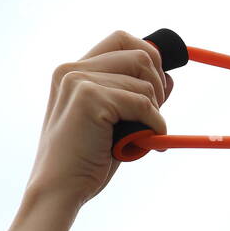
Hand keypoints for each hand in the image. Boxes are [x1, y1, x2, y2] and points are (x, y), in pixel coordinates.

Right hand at [24, 31, 172, 209]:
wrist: (59, 191)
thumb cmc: (87, 160)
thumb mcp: (114, 121)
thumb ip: (135, 95)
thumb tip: (169, 76)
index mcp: (72, 71)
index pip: (121, 39)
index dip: (149, 57)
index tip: (158, 89)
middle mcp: (71, 69)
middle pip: (140, 53)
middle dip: (158, 82)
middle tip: (153, 115)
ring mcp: (78, 81)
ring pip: (145, 82)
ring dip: (154, 111)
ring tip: (139, 135)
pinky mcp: (89, 97)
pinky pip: (144, 103)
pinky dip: (154, 124)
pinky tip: (144, 143)